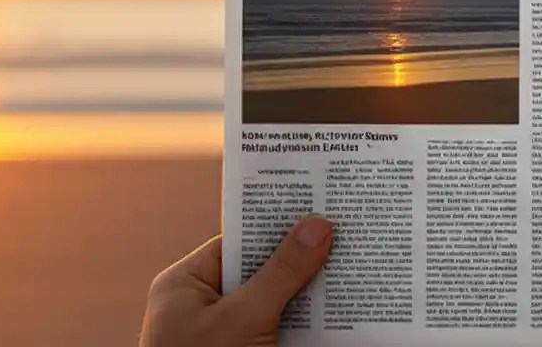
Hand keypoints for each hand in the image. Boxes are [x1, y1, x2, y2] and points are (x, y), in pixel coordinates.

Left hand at [140, 215, 332, 346]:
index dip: (278, 226)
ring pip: (276, 308)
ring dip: (311, 299)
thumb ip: (281, 273)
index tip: (320, 208)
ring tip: (356, 277)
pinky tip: (342, 322)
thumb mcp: (244, 319)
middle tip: (348, 239)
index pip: (239, 242)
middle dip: (302, 262)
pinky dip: (308, 330)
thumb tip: (316, 227)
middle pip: (261, 273)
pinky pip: (281, 336)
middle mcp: (202, 309)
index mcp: (185, 285)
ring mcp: (224, 340)